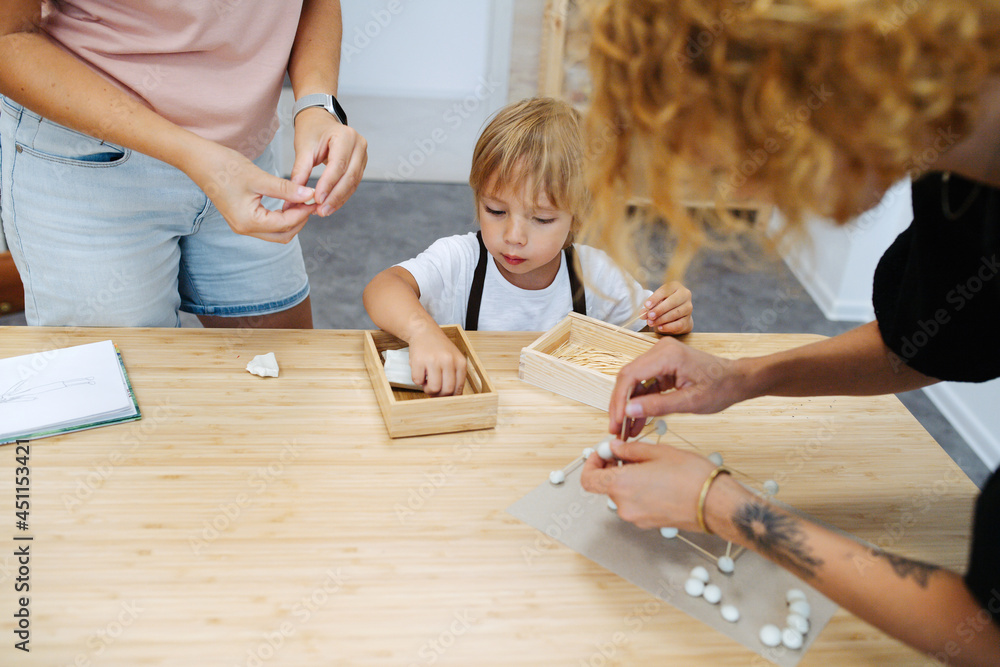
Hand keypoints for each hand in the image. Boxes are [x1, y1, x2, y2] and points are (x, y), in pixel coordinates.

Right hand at [194, 144, 316, 242]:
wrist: (198, 160)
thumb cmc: (224, 166)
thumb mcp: (259, 178)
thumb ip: (286, 189)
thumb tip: (309, 195)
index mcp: (248, 222)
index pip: (285, 224)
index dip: (303, 212)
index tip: (316, 198)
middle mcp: (245, 229)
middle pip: (283, 235)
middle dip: (300, 220)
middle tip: (311, 202)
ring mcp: (242, 225)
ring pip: (276, 232)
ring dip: (292, 220)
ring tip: (302, 200)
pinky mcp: (242, 218)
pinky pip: (268, 225)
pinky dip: (281, 217)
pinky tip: (289, 201)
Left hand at [287, 109, 367, 215]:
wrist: (320, 121)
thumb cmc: (312, 130)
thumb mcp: (303, 148)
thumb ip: (300, 172)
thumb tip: (294, 197)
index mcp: (345, 136)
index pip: (338, 165)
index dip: (328, 184)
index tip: (317, 199)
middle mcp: (358, 145)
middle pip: (349, 177)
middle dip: (335, 196)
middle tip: (321, 210)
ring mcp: (362, 156)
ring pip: (353, 183)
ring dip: (339, 199)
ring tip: (324, 211)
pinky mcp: (360, 165)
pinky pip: (352, 184)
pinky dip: (341, 196)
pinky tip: (330, 204)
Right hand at [408, 328, 467, 396]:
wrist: (424, 331)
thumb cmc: (439, 348)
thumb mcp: (454, 359)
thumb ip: (455, 376)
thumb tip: (451, 397)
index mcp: (460, 362)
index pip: (458, 389)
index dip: (450, 396)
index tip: (443, 396)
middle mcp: (448, 361)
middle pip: (447, 391)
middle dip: (439, 394)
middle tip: (434, 388)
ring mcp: (433, 361)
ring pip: (433, 388)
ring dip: (428, 389)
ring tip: (427, 380)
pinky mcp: (419, 361)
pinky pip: (418, 382)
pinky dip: (417, 380)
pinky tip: (420, 371)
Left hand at [580, 440, 717, 529]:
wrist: (715, 504)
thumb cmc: (691, 477)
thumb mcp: (658, 452)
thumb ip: (629, 450)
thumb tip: (614, 448)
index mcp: (621, 485)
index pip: (588, 479)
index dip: (592, 464)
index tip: (603, 454)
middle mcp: (624, 505)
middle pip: (607, 485)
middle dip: (615, 468)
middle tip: (630, 454)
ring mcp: (636, 517)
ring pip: (623, 494)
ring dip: (629, 479)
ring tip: (651, 466)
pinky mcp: (649, 523)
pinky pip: (636, 504)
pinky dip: (640, 491)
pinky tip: (659, 480)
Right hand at [609, 338, 745, 438]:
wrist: (737, 380)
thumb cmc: (720, 387)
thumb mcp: (690, 402)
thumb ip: (657, 406)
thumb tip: (629, 411)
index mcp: (667, 355)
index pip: (631, 376)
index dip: (619, 400)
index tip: (616, 421)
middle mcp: (660, 351)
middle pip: (628, 378)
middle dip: (620, 405)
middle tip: (616, 429)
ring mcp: (660, 357)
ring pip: (633, 383)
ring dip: (628, 406)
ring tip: (625, 430)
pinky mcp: (662, 367)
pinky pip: (644, 385)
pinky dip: (640, 403)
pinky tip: (637, 422)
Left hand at [642, 281, 692, 333]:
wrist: (677, 315)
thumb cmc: (664, 305)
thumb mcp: (656, 302)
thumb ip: (649, 307)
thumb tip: (642, 314)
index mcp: (676, 286)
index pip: (665, 290)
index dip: (655, 298)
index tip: (646, 305)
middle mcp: (685, 295)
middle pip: (672, 302)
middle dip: (659, 310)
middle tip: (649, 316)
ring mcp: (688, 307)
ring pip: (675, 313)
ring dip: (661, 319)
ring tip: (651, 323)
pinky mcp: (688, 320)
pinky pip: (678, 324)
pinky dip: (668, 326)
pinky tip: (660, 327)